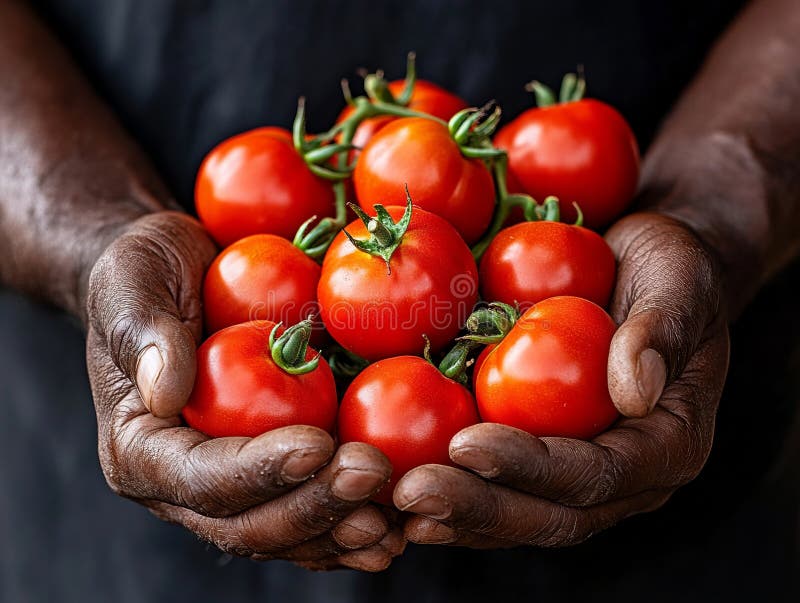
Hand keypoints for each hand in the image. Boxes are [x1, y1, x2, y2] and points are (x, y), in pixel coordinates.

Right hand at [85, 211, 403, 570]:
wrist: (182, 274)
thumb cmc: (149, 271)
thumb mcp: (132, 280)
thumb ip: (141, 331)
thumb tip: (165, 393)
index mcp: (141, 448)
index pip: (200, 477)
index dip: (259, 470)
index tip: (317, 444)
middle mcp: (184, 484)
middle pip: (249, 522)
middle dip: (314, 505)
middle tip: (372, 472)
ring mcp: (232, 486)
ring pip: (287, 533)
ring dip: (342, 531)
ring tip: (395, 519)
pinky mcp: (272, 474)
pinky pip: (310, 511)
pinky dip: (351, 524)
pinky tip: (397, 520)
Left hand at [396, 212, 729, 547]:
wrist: (645, 269)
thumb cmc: (669, 270)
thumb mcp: (680, 280)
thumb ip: (661, 331)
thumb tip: (635, 391)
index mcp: (668, 445)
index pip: (596, 474)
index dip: (530, 466)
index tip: (465, 443)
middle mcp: (624, 477)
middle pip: (550, 514)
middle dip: (478, 506)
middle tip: (412, 493)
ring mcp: (580, 472)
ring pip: (516, 515)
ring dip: (454, 513)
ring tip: (394, 502)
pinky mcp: (542, 457)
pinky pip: (497, 487)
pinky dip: (452, 491)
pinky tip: (398, 486)